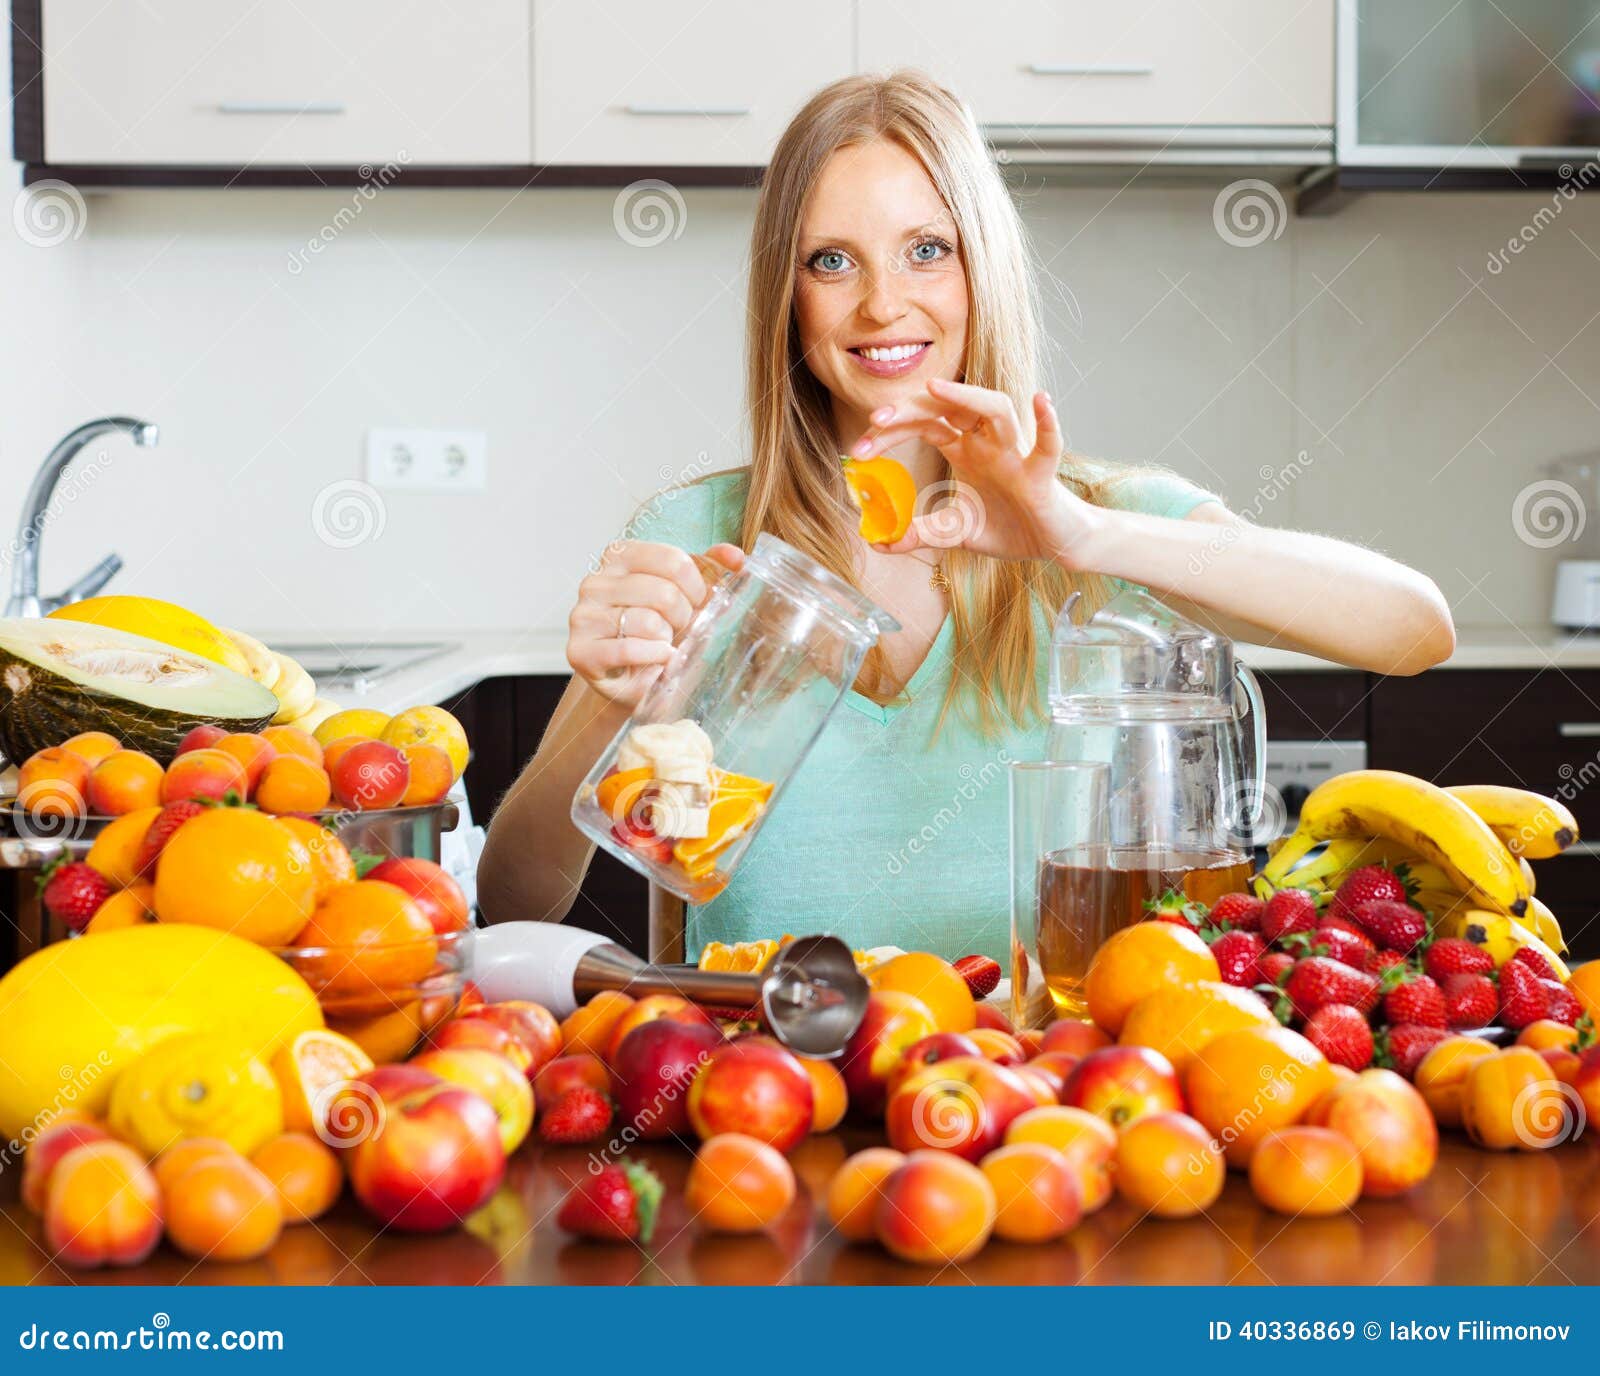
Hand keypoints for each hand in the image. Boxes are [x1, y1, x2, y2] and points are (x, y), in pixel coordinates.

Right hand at [568, 541, 744, 707]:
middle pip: (663, 592)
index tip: (697, 602)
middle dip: (683, 617)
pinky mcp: (580, 650)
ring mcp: (583, 615)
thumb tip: (737, 556)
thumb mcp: (684, 595)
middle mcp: (595, 581)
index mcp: (620, 556)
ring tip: (661, 644)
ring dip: (666, 639)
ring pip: (647, 622)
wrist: (629, 680)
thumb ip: (709, 569)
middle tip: (678, 629)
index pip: (673, 559)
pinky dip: (653, 657)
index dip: (696, 587)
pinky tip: (658, 658)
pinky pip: (629, 649)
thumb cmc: (656, 632)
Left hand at [849, 379, 1100, 565]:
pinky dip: (1048, 423)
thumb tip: (879, 542)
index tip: (859, 449)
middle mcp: (988, 443)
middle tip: (876, 419)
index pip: (924, 423)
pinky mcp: (1042, 475)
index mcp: (966, 449)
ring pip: (996, 411)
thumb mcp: (955, 532)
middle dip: (912, 408)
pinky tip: (1040, 400)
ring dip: (966, 398)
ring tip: (936, 388)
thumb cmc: (1010, 527)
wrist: (1053, 545)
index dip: (891, 430)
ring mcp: (1016, 454)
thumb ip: (920, 533)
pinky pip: (1047, 445)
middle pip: (949, 408)